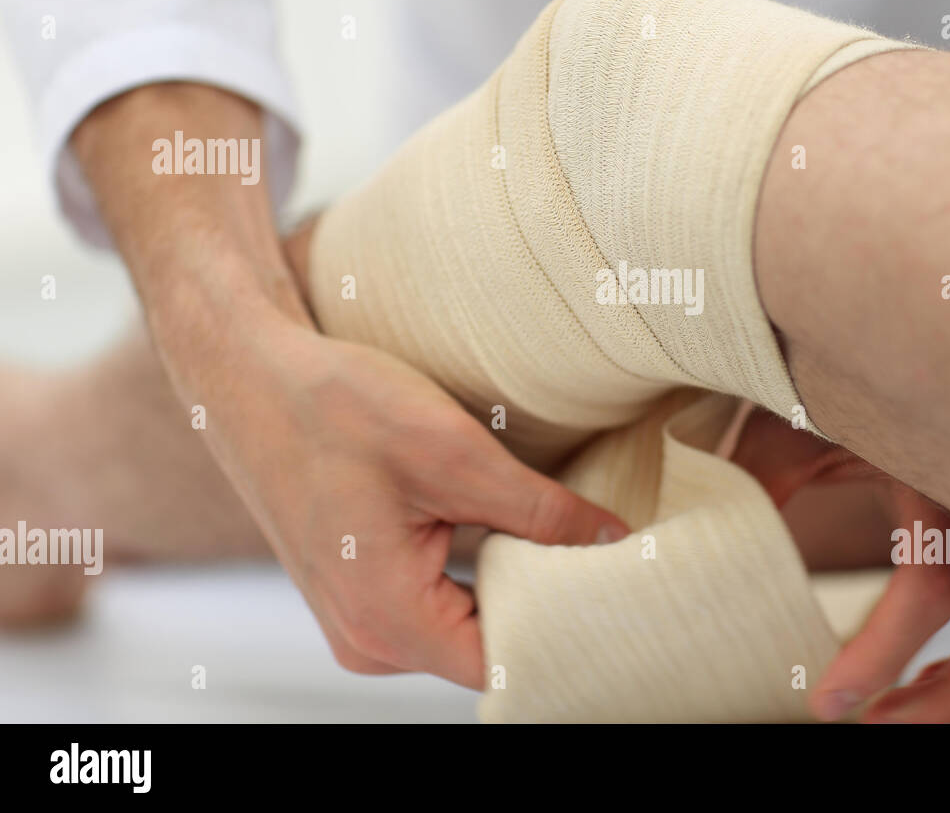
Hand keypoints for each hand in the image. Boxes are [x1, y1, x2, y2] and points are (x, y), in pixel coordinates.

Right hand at [204, 317, 629, 686]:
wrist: (249, 375)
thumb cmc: (333, 408)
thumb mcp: (455, 454)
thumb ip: (541, 512)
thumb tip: (613, 540)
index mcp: (388, 621)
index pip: (507, 660)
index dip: (566, 623)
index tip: (613, 582)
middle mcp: (368, 640)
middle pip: (487, 645)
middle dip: (545, 598)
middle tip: (602, 548)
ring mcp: (358, 618)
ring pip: (465, 622)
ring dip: (512, 579)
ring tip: (557, 528)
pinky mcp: (358, 588)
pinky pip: (436, 600)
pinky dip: (478, 568)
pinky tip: (508, 524)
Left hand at [732, 409, 949, 722]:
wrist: (910, 345)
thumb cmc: (844, 379)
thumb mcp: (792, 422)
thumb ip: (761, 480)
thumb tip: (712, 548)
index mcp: (939, 464)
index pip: (934, 577)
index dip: (885, 651)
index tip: (829, 705)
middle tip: (871, 725)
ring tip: (898, 710)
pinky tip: (928, 677)